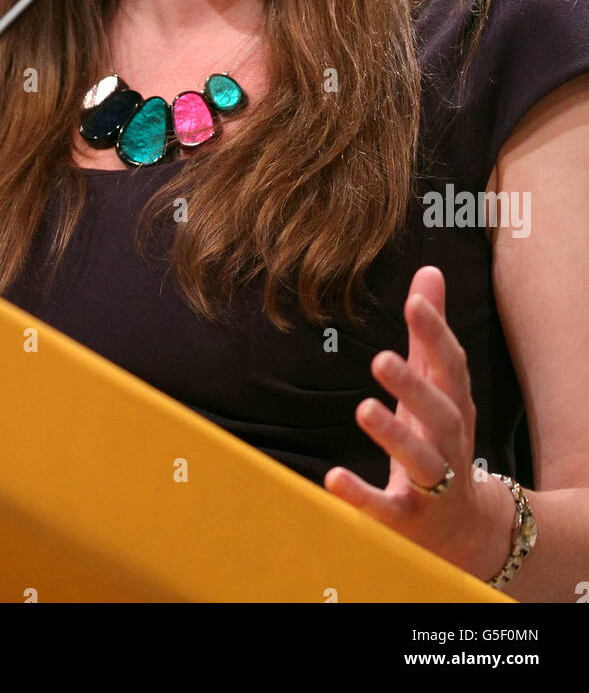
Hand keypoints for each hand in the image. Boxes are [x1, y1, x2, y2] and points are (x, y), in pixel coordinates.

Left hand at [324, 265, 500, 574]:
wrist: (466, 530)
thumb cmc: (442, 441)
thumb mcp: (439, 387)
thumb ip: (429, 332)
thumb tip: (429, 269)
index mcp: (454, 406)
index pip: (451, 367)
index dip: (436, 334)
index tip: (415, 302)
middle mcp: (450, 444)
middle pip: (442, 414)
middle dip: (414, 387)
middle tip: (381, 358)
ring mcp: (435, 485)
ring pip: (421, 461)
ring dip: (394, 436)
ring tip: (363, 409)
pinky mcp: (410, 519)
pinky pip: (388, 509)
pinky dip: (362, 496)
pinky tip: (333, 477)